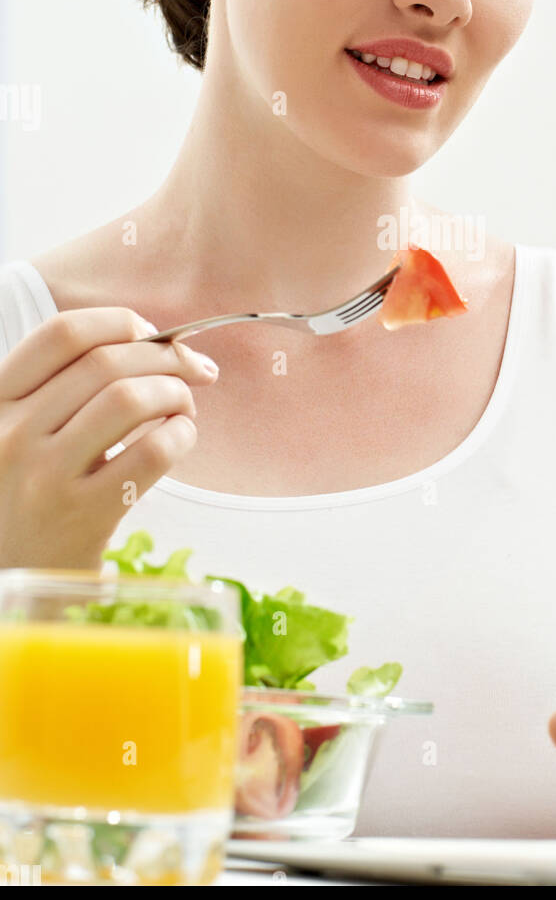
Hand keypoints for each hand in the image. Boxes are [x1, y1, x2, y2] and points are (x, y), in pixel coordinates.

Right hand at [0, 307, 218, 571]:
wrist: (13, 577)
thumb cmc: (29, 496)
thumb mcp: (21, 430)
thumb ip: (63, 387)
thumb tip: (152, 340)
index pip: (63, 334)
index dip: (120, 322)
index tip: (153, 334)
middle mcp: (11, 433)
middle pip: (107, 362)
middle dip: (167, 356)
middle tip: (194, 370)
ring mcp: (45, 475)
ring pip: (130, 399)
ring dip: (175, 393)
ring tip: (184, 407)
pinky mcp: (82, 515)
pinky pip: (152, 452)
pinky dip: (181, 435)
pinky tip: (180, 438)